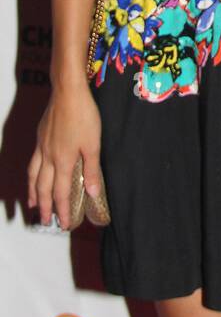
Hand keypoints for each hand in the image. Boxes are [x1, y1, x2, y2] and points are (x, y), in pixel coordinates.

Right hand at [26, 84, 102, 230]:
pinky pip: (33, 162)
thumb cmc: (84, 116)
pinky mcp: (41, 136)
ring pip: (33, 176)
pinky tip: (35, 173)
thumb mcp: (93, 144)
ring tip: (32, 203)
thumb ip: (92, 170)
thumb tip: (92, 193)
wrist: (68, 92)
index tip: (66, 224)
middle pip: (43, 188)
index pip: (61, 193)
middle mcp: (49, 157)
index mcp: (63, 161)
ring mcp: (42, 146)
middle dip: (44, 206)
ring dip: (33, 192)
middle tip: (44, 220)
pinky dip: (32, 174)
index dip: (63, 210)